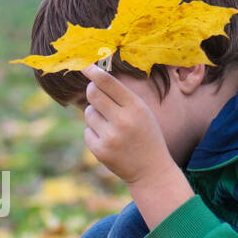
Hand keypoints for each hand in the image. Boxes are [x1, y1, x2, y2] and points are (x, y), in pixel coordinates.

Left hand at [81, 64, 174, 186]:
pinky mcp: (100, 151)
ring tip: (111, 125)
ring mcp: (110, 137)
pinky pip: (87, 131)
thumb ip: (122, 97)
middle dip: (92, 90)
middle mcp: (122, 121)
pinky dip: (94, 132)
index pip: (108, 83)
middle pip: (93, 94)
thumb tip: (95, 80)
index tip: (86, 67)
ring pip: (89, 113)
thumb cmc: (146, 135)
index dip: (94, 73)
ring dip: (95, 114)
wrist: (151, 170)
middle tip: (95, 92)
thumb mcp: (142, 112)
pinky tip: (109, 140)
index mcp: (136, 108)